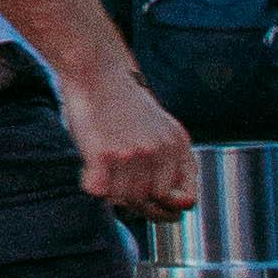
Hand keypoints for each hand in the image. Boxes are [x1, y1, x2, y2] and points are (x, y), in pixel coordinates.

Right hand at [58, 40, 197, 217]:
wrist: (96, 69)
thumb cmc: (122, 101)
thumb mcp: (161, 128)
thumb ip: (173, 164)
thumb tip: (184, 204)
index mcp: (178, 145)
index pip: (187, 197)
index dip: (170, 208)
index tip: (159, 208)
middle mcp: (160, 151)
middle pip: (152, 201)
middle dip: (136, 200)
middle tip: (121, 183)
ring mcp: (133, 153)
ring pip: (125, 198)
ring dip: (112, 191)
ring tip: (105, 168)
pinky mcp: (104, 154)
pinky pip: (99, 191)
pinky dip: (91, 184)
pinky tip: (90, 169)